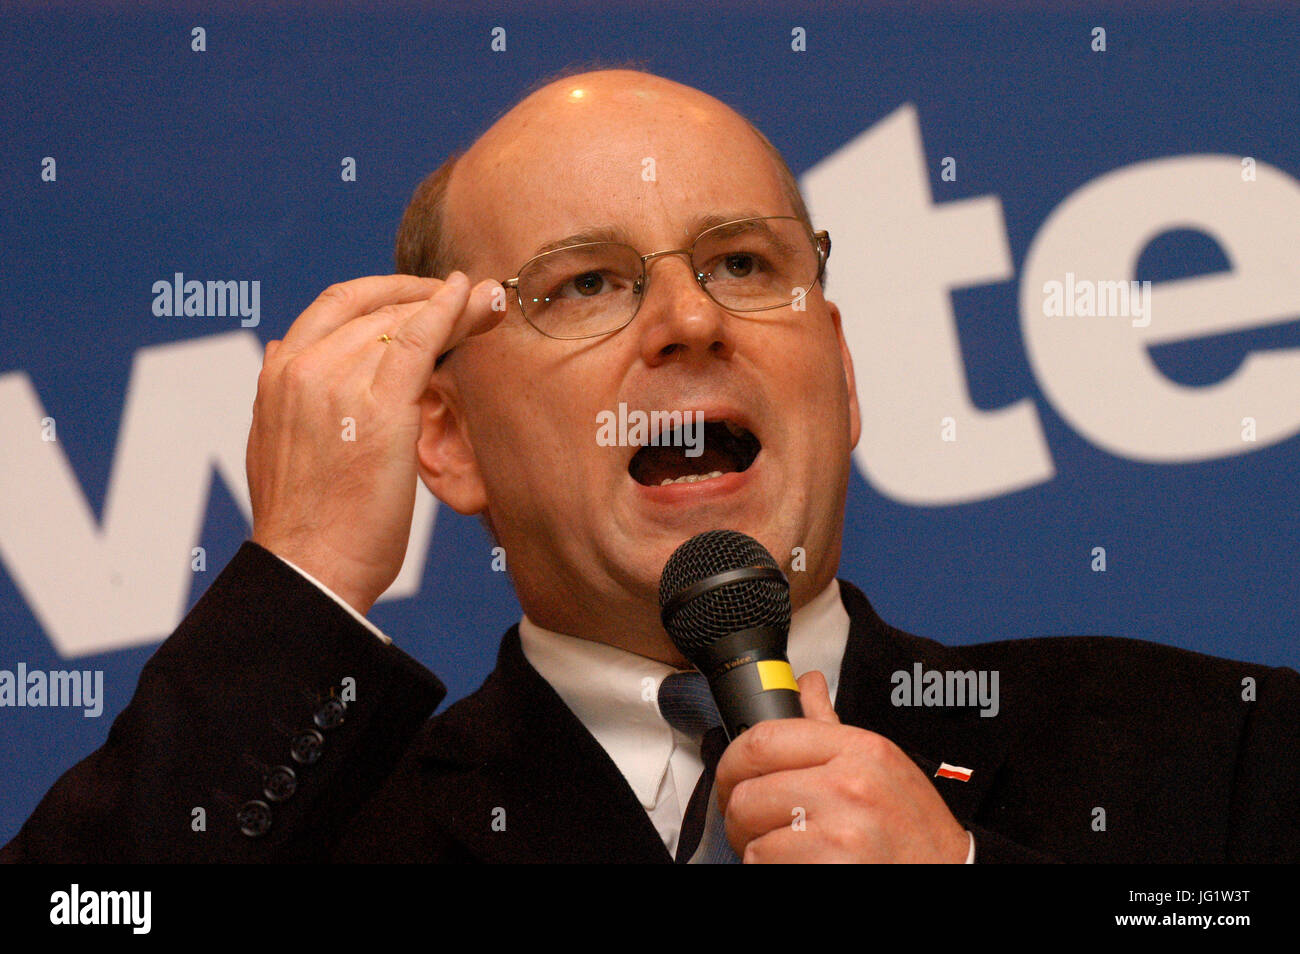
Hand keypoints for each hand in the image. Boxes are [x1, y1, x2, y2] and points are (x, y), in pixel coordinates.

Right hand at [247, 272, 502, 613]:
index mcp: (278, 375)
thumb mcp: (273, 445)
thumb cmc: (305, 524)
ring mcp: (337, 381)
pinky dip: (449, 310)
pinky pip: (419, 338)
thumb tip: (282, 355)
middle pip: (373, 309)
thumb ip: (283, 397)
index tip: (420, 297)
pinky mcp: (380, 404)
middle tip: (468, 295)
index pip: (335, 308)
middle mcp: (302, 367)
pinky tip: (474, 298)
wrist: (309, 569)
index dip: (384, 293)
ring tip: (490, 302)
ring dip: (451, 306)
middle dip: (424, 296)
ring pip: (401, 320)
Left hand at [714, 671, 969, 862]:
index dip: (732, 761)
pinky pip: (766, 868)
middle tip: (752, 825)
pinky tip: (802, 865)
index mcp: (860, 750)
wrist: (949, 876)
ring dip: (758, 850)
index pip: (764, 739)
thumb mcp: (880, 764)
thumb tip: (806, 683)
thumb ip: (831, 724)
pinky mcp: (830, 869)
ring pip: (752, 839)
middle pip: (747, 793)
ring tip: (789, 850)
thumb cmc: (912, 829)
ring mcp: (840, 833)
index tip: (731, 777)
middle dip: (739, 815)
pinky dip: (772, 872)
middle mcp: (850, 787)